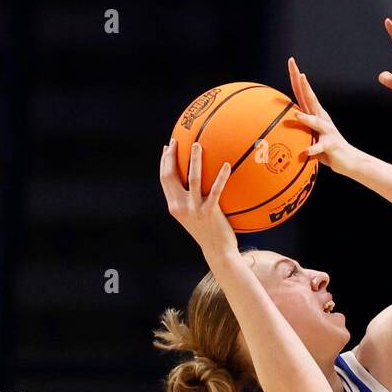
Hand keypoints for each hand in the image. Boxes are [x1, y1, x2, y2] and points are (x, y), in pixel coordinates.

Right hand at [160, 137, 236, 265]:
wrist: (217, 251)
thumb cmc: (207, 231)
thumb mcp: (192, 216)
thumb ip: (188, 200)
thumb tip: (191, 180)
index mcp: (174, 206)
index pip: (164, 179)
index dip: (164, 161)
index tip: (167, 147)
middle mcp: (180, 206)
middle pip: (171, 176)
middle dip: (172, 156)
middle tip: (178, 141)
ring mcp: (194, 209)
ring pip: (192, 179)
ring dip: (194, 160)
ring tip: (198, 145)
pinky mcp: (210, 212)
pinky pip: (216, 190)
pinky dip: (221, 177)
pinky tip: (227, 165)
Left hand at [288, 58, 354, 174]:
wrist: (348, 160)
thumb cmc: (325, 149)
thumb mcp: (308, 136)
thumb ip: (295, 130)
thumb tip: (273, 128)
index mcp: (314, 113)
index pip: (303, 92)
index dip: (297, 76)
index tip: (291, 61)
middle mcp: (321, 117)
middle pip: (310, 98)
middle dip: (303, 84)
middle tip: (298, 71)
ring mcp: (327, 130)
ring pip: (316, 121)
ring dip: (306, 118)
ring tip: (296, 115)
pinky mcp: (331, 144)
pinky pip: (320, 147)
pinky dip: (313, 148)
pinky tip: (305, 151)